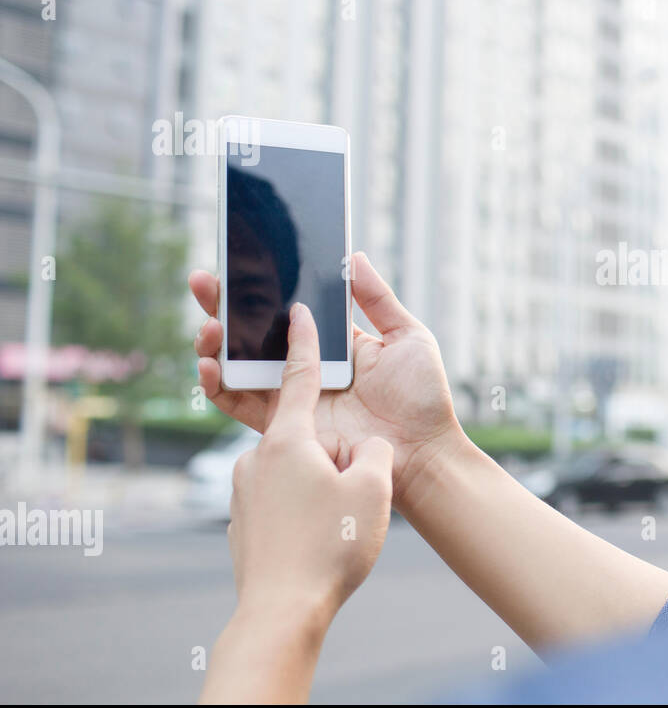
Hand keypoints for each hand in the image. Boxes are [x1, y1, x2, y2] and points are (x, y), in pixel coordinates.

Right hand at [190, 252, 463, 505]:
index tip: (235, 263)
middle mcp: (305, 367)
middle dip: (222, 306)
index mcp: (332, 343)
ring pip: (236, 364)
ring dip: (213, 342)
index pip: (286, 308)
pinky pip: (238, 403)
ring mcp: (291, 395)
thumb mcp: (406, 336)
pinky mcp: (283, 425)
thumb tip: (353, 257)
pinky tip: (209, 365)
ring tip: (209, 325)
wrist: (422, 451)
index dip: (258, 289)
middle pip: (252, 332)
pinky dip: (217, 385)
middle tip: (204, 282)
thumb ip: (377, 298)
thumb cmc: (423, 396)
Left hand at [227, 301, 392, 621]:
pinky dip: (299, 502)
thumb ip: (374, 455)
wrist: (282, 613)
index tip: (299, 308)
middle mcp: (257, 456)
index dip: (304, 339)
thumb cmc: (330, 548)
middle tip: (349, 471)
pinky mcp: (242, 519)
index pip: (298, 374)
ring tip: (340, 514)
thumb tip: (367, 446)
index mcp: (288, 439)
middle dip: (326, 437)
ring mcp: (244, 489)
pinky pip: (277, 495)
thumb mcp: (372, 492)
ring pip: (290, 465)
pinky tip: (320, 534)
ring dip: (316, 476)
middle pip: (297, 426)